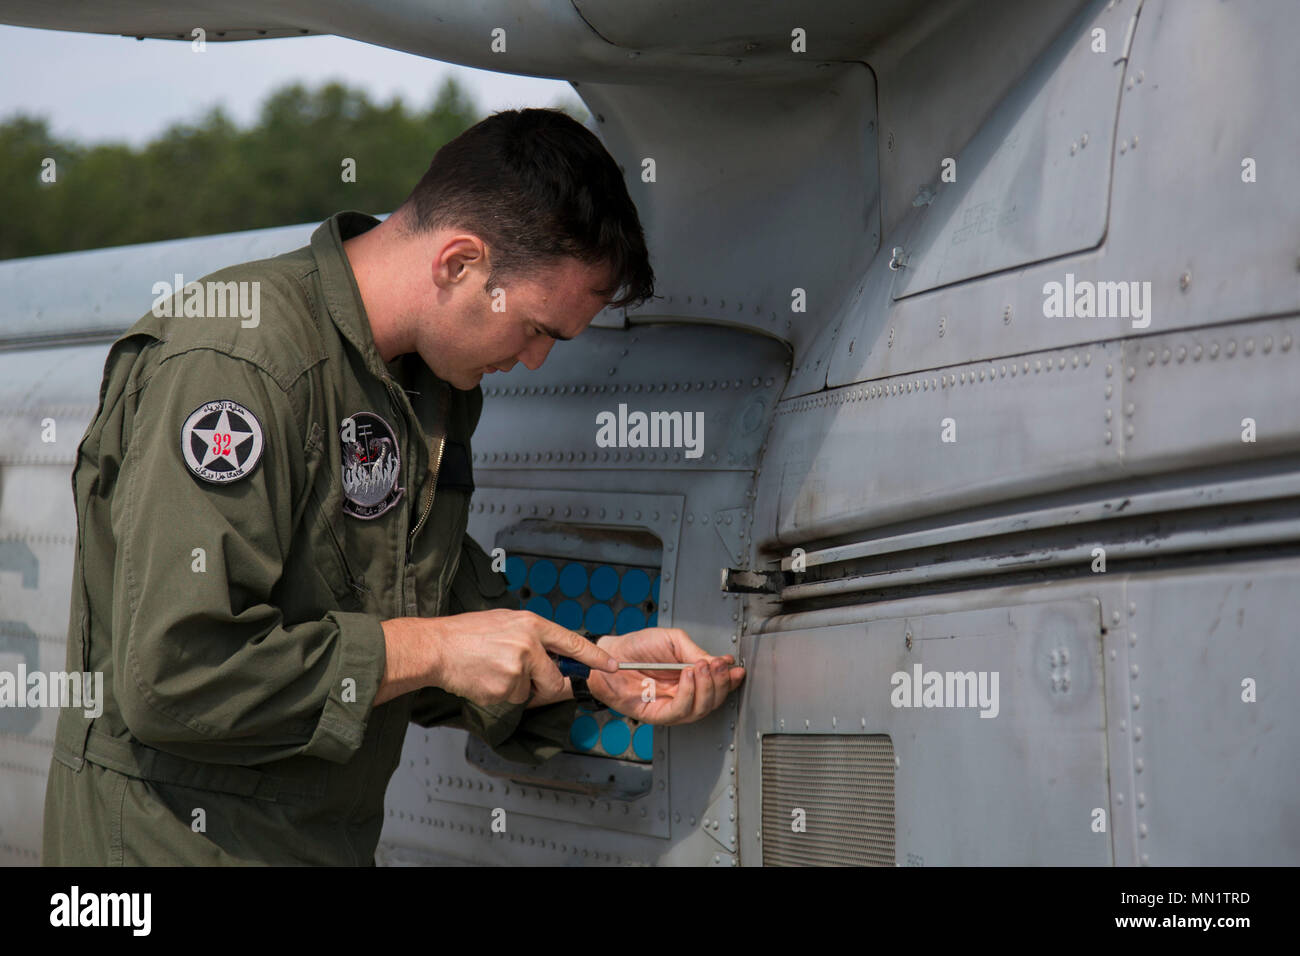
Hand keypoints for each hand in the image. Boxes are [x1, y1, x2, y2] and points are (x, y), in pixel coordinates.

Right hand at [417, 609, 618, 708]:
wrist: (437, 648)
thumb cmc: (466, 634)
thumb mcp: (505, 622)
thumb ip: (532, 636)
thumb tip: (552, 654)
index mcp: (531, 624)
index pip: (573, 643)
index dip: (595, 657)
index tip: (612, 665)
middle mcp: (529, 645)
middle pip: (555, 680)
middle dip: (545, 686)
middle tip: (523, 678)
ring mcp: (518, 668)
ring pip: (531, 693)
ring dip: (518, 690)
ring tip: (494, 671)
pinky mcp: (505, 689)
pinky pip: (514, 701)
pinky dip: (502, 696)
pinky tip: (485, 679)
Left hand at [585, 627, 744, 724]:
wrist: (611, 653)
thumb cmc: (637, 647)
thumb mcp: (673, 641)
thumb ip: (695, 652)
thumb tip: (719, 663)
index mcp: (691, 678)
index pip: (717, 685)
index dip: (729, 679)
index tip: (736, 668)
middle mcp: (684, 694)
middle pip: (713, 700)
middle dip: (720, 683)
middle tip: (717, 666)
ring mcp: (671, 706)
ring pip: (700, 709)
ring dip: (706, 688)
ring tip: (702, 667)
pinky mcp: (657, 715)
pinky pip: (680, 711)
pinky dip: (689, 694)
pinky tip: (689, 676)